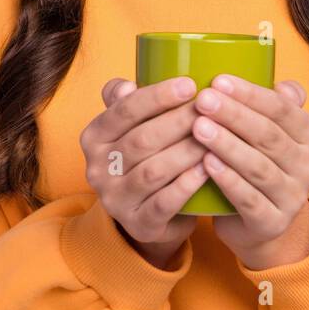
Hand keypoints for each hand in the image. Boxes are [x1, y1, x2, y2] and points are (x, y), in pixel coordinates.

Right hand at [79, 76, 209, 268]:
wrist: (148, 213)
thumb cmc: (145, 156)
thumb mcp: (130, 126)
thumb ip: (125, 101)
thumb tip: (128, 86)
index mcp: (93, 137)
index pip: (124, 111)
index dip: (158, 96)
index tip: (191, 85)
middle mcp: (97, 169)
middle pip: (141, 140)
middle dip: (179, 122)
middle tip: (211, 110)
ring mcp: (115, 199)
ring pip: (153, 171)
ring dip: (186, 152)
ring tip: (215, 136)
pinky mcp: (138, 224)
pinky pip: (163, 204)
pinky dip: (186, 185)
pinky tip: (208, 169)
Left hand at [191, 75, 308, 268]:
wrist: (258, 222)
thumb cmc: (258, 162)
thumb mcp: (270, 131)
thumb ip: (273, 103)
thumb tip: (275, 78)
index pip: (282, 109)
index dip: (250, 94)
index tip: (218, 80)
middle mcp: (307, 166)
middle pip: (269, 135)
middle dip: (234, 115)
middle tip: (202, 100)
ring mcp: (293, 197)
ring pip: (259, 167)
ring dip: (227, 145)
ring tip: (198, 128)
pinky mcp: (272, 223)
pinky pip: (249, 199)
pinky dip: (228, 181)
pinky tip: (205, 164)